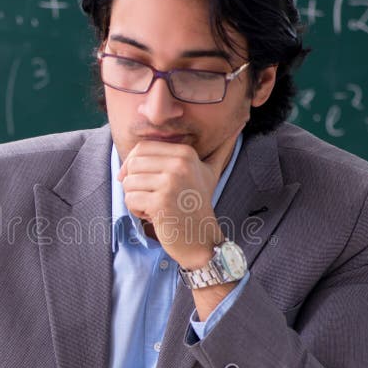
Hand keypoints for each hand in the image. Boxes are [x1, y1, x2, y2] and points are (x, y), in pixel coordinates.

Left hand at [117, 134, 236, 267]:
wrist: (202, 239)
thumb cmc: (198, 205)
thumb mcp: (209, 173)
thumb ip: (218, 151)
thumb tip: (238, 127)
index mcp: (185, 153)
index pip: (142, 148)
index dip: (131, 163)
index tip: (133, 178)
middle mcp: (179, 164)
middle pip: (133, 164)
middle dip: (133, 183)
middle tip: (148, 197)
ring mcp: (170, 183)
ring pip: (129, 183)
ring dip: (135, 199)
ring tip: (153, 208)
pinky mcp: (160, 202)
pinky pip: (130, 200)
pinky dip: (136, 211)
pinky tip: (154, 217)